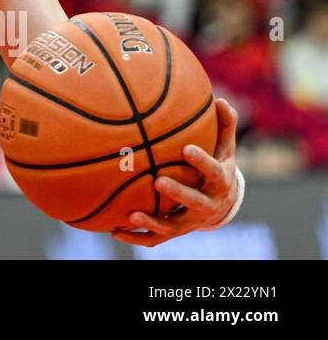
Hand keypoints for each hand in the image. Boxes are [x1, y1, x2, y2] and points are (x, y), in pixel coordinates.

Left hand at [111, 97, 240, 246]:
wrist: (223, 204)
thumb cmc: (218, 165)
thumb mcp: (225, 147)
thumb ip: (224, 125)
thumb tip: (219, 99)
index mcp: (220, 181)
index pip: (215, 172)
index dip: (202, 162)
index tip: (187, 148)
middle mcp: (208, 204)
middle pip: (195, 201)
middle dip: (179, 192)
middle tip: (158, 180)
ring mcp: (191, 221)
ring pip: (174, 226)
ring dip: (154, 222)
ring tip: (132, 215)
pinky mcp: (176, 232)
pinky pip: (156, 239)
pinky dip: (136, 237)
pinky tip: (113, 231)